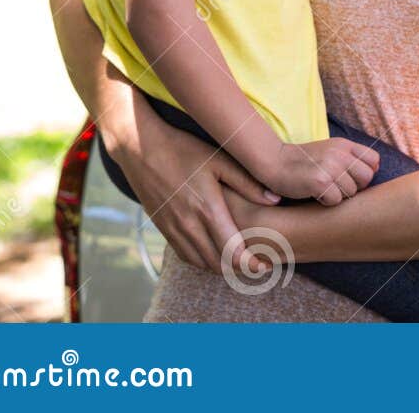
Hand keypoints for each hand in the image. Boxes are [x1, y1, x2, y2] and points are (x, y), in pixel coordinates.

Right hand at [101, 98, 279, 275]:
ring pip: (201, 263)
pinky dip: (203, 261)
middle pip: (218, 264)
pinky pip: (186, 256)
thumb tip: (277, 200)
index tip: (266, 264)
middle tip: (259, 265)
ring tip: (241, 262)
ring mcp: (173, 230)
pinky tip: (216, 255)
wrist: (141, 149)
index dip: (251, 264)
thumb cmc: (184, 150)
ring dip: (222, 268)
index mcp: (207, 210)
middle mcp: (189, 226)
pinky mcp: (163, 229)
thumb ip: (249, 183)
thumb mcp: (220, 160)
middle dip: (240, 269)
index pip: (232, 252)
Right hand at [263, 138, 379, 204]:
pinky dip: (326, 202)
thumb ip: (350, 157)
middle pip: (366, 179)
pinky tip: (314, 194)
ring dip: (337, 195)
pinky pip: (336, 200)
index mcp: (344, 145)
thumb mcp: (330, 151)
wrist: (274, 162)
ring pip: (351, 192)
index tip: (350, 178)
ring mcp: (330, 167)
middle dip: (354, 187)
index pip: (373, 161)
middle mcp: (340, 153)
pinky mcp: (320, 181)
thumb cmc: (303, 161)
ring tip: (322, 188)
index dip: (365, 173)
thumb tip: (375, 169)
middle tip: (335, 187)